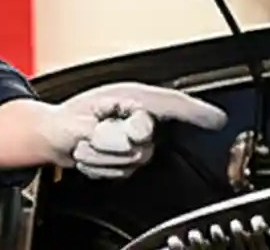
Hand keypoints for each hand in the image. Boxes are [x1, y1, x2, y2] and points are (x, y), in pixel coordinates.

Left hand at [48, 82, 227, 179]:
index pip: (171, 104)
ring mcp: (134, 137)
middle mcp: (136, 115)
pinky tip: (92, 154)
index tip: (217, 119)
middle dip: (115, 145)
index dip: (197, 112)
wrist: (51, 136)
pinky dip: (103, 167)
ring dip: (104, 157)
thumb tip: (140, 133)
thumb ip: (112, 130)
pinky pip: (125, 172)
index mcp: (129, 97)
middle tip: (91, 137)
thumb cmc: (64, 120)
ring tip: (88, 144)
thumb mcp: (82, 121)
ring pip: (135, 160)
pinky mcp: (130, 154)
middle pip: (148, 141)